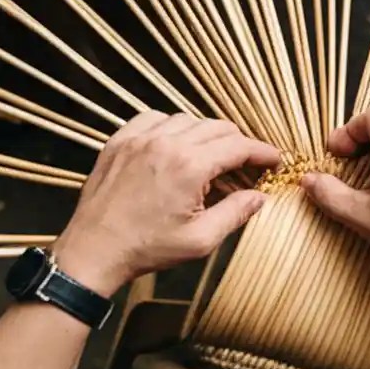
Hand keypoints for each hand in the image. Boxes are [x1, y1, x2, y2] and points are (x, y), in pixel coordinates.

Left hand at [53, 112, 281, 295]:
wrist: (94, 250)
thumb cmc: (146, 248)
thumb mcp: (200, 239)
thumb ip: (235, 213)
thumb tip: (259, 197)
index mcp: (190, 166)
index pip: (238, 146)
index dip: (262, 152)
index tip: (274, 160)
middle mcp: (166, 142)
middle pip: (217, 128)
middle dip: (238, 145)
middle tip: (245, 168)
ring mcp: (140, 138)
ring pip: (188, 119)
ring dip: (206, 135)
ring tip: (211, 160)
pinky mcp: (120, 141)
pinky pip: (154, 118)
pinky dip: (172, 126)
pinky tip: (175, 145)